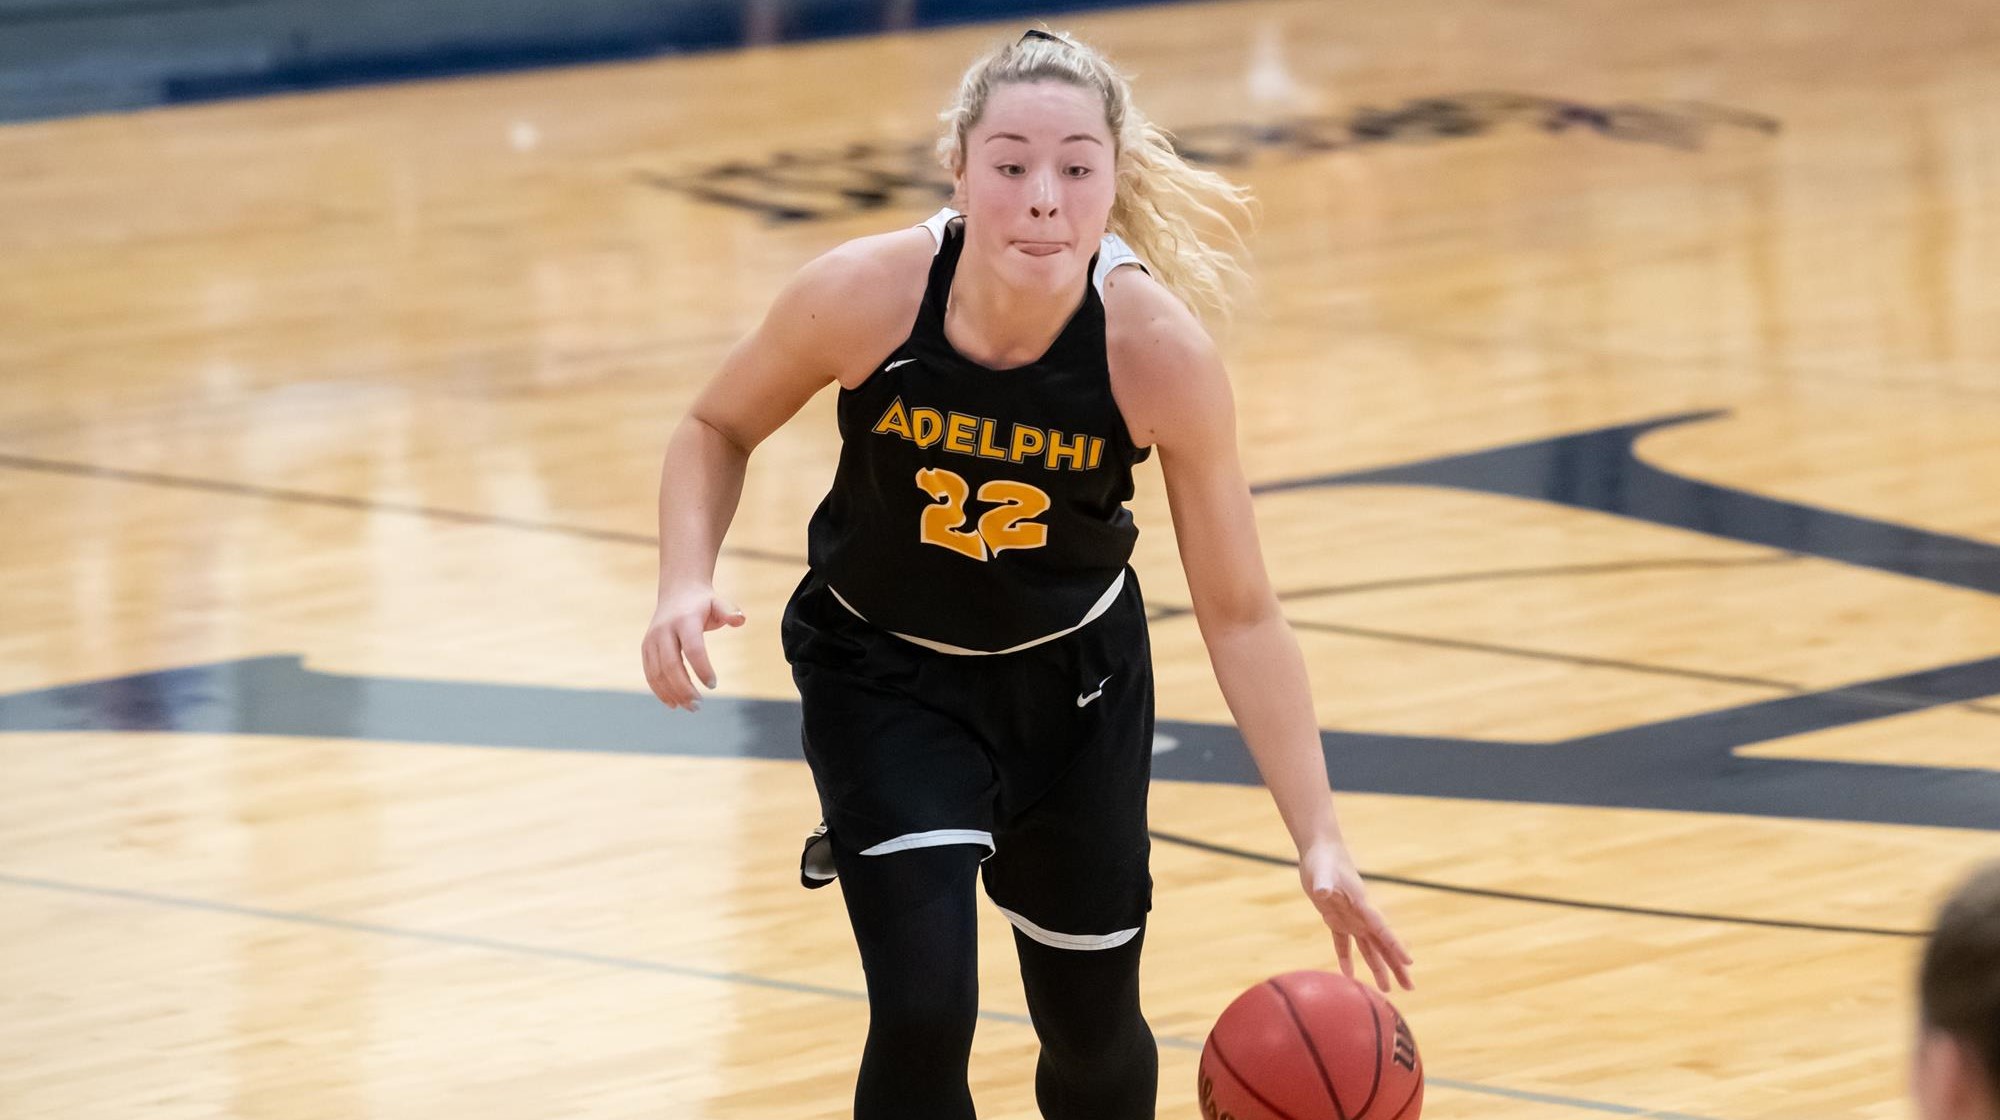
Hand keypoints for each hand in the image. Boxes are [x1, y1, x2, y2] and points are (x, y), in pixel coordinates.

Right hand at [641, 585, 746, 709]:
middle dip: (684, 688)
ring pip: (657, 672)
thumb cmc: (704, 603)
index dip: (702, 669)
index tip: (713, 685)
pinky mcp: (646, 648)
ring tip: (690, 707)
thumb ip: (730, 612)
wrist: (678, 591)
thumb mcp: (720, 602)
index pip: (693, 649)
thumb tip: (740, 620)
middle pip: (671, 665)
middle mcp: (664, 630)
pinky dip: (660, 690)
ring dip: (672, 693)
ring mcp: (652, 639)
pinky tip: (674, 703)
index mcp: (684, 620)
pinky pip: (650, 673)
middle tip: (699, 705)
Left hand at [1299, 840, 1413, 991]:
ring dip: (1378, 967)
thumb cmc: (1323, 859)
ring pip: (1368, 948)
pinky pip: (1342, 943)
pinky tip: (1348, 974)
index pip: (1383, 929)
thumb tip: (1322, 891)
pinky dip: (1345, 957)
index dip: (1395, 946)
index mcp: (1363, 905)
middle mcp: (1361, 915)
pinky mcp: (1335, 918)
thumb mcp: (1321, 872)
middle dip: (1397, 966)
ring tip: (1386, 989)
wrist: (1319, 850)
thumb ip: (1323, 883)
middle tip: (1410, 988)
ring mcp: (1350, 918)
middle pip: (1383, 945)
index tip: (1409, 963)